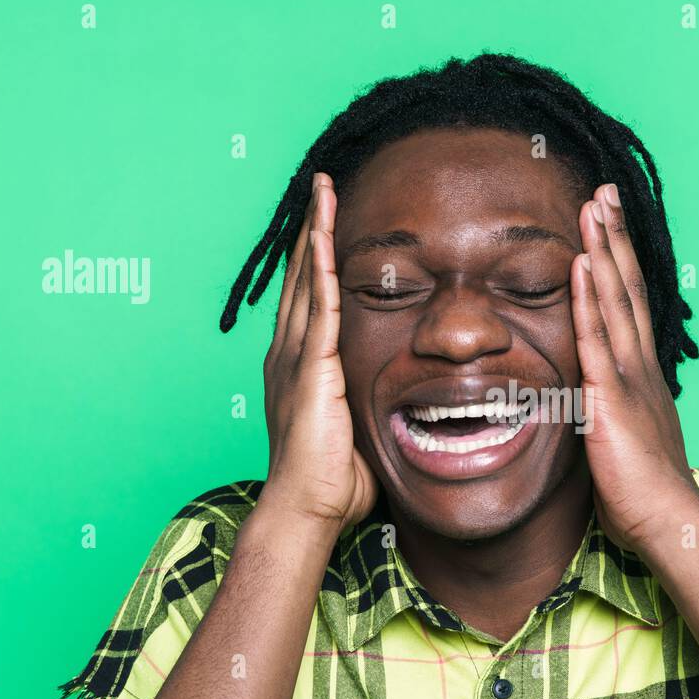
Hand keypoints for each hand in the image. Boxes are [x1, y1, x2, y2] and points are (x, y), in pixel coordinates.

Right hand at [259, 173, 376, 529]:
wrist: (306, 511)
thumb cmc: (333, 484)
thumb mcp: (357, 433)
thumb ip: (372, 408)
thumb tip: (406, 408)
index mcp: (302, 367)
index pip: (312, 299)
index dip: (320, 259)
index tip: (329, 224)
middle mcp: (291, 354)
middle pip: (305, 277)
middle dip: (314, 231)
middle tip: (322, 187)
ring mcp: (297, 359)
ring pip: (308, 281)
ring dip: (317, 234)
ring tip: (323, 191)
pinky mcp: (310, 369)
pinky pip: (318, 308)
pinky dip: (322, 270)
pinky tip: (326, 237)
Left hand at [569, 183, 698, 552]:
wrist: (667, 522)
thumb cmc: (645, 494)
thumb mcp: (625, 441)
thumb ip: (610, 414)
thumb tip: (594, 408)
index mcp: (641, 375)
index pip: (630, 307)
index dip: (621, 263)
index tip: (610, 225)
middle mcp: (640, 366)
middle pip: (628, 288)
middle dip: (615, 238)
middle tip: (605, 192)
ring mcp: (628, 377)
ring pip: (616, 301)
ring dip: (604, 250)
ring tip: (594, 206)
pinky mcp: (611, 397)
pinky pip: (597, 339)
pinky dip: (590, 298)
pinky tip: (583, 263)